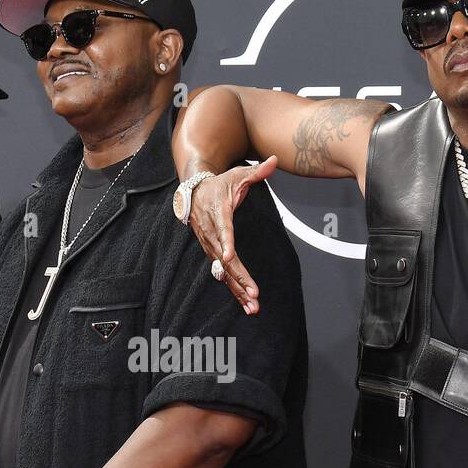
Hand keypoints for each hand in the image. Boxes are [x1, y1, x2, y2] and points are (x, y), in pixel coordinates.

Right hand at [186, 156, 277, 314]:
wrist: (194, 191)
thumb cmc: (219, 184)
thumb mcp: (238, 174)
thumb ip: (257, 171)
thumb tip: (273, 160)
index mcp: (218, 213)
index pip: (223, 229)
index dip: (226, 242)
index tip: (230, 257)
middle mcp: (211, 233)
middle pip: (225, 259)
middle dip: (240, 278)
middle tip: (254, 294)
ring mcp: (210, 246)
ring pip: (224, 272)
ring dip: (238, 290)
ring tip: (253, 306)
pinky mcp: (212, 254)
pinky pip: (223, 274)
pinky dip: (234, 289)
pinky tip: (246, 304)